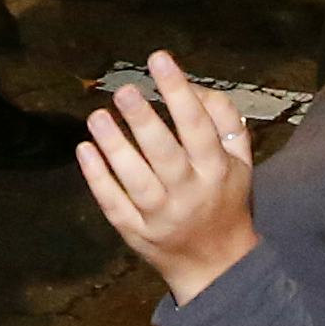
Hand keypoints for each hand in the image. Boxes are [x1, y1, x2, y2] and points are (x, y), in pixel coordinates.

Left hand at [77, 49, 261, 304]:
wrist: (217, 266)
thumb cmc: (225, 199)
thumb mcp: (240, 160)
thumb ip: (223, 119)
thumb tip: (190, 85)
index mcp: (217, 170)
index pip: (198, 126)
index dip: (178, 91)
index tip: (159, 59)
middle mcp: (190, 193)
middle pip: (165, 154)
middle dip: (144, 120)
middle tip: (124, 90)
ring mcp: (161, 217)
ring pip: (136, 180)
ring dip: (115, 147)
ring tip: (97, 116)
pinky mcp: (136, 234)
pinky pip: (114, 205)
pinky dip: (98, 179)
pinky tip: (85, 150)